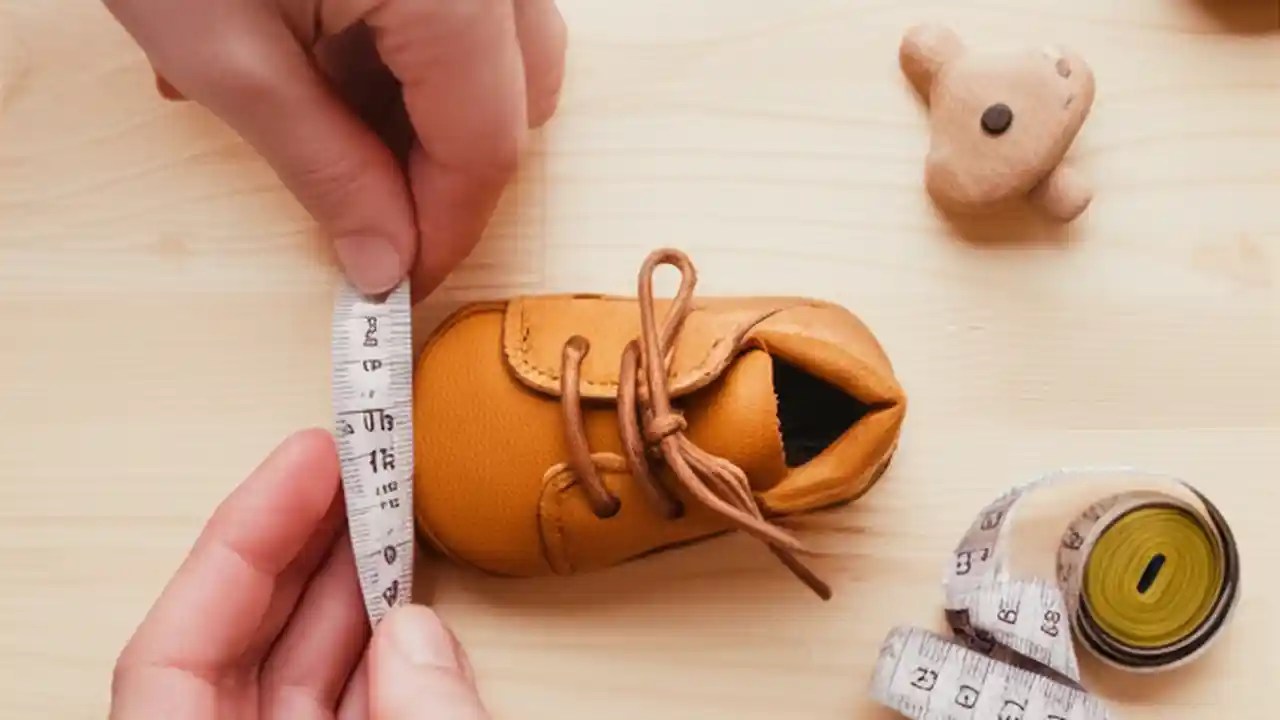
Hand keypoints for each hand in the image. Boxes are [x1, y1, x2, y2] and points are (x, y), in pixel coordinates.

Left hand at [102, 0, 566, 299]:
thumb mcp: (229, 51)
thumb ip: (323, 168)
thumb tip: (384, 263)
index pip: (485, 146)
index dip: (446, 232)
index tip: (398, 286)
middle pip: (514, 101)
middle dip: (444, 173)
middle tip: (366, 212)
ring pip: (503, 53)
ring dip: (433, 114)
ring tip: (333, 119)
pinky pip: (473, 8)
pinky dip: (421, 54)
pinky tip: (339, 55)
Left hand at [110, 429, 487, 718]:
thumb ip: (409, 719)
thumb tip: (416, 633)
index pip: (173, 650)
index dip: (239, 542)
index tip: (307, 460)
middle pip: (241, 640)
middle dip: (303, 545)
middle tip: (356, 465)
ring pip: (301, 671)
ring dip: (353, 589)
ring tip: (393, 513)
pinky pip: (351, 708)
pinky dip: (384, 656)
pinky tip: (413, 604)